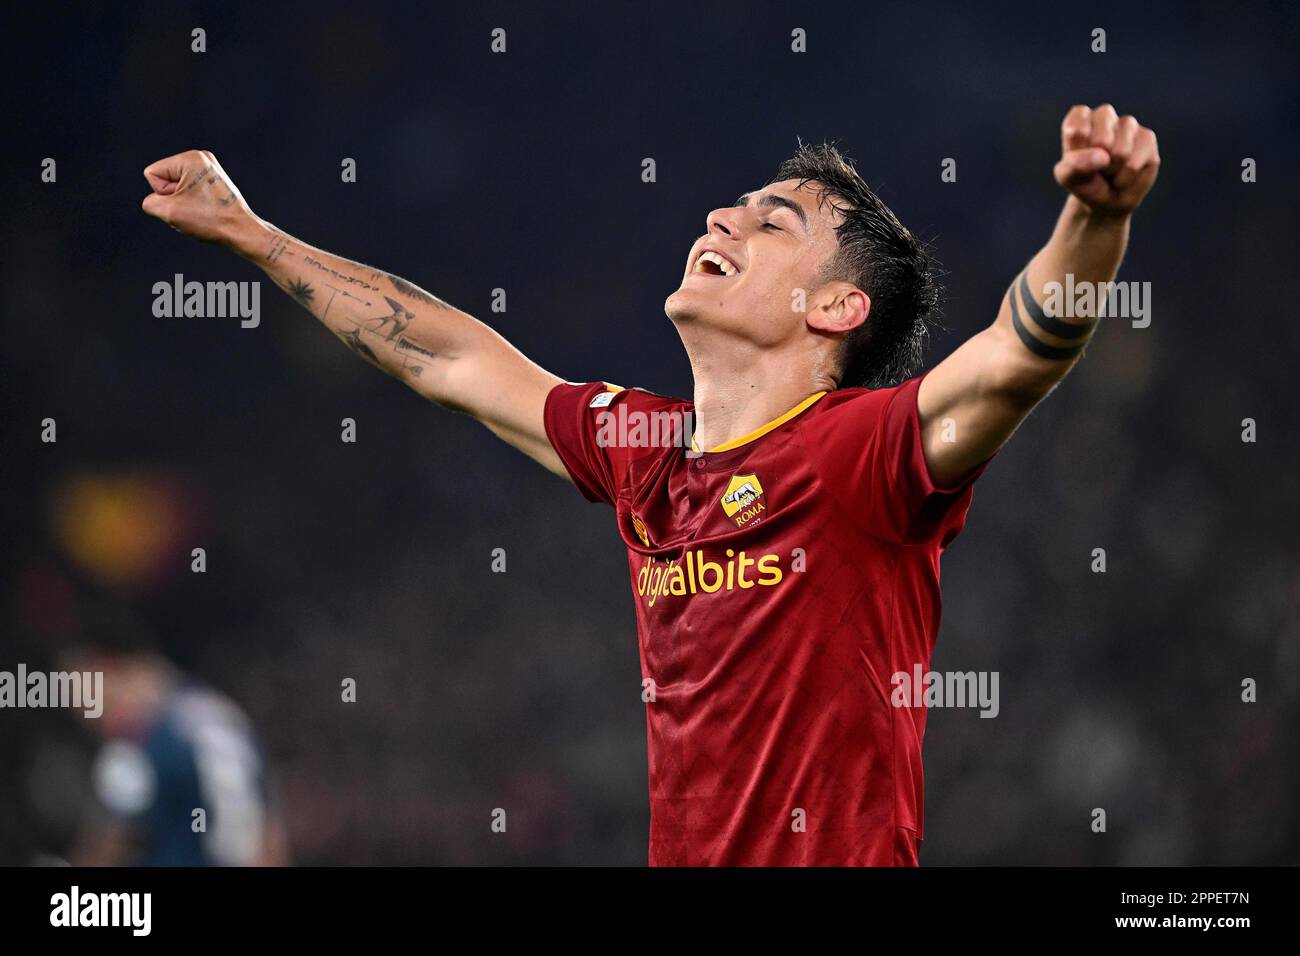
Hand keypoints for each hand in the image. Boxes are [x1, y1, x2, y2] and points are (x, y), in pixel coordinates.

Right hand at [141, 150, 256, 245]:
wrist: (241, 231)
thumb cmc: (210, 220)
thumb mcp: (168, 211)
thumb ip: (149, 202)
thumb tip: (157, 200)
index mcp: (191, 158)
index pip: (152, 174)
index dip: (162, 193)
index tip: (184, 201)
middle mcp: (201, 158)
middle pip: (164, 180)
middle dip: (173, 199)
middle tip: (195, 208)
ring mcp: (210, 170)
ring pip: (177, 189)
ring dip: (182, 204)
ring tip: (201, 211)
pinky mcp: (214, 182)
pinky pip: (189, 193)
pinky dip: (193, 205)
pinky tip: (206, 212)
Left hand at [1053, 105, 1159, 215]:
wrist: (1106, 198)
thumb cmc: (1084, 181)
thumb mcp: (1068, 176)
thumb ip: (1075, 164)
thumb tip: (1104, 157)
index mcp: (1079, 118)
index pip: (1076, 131)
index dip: (1077, 154)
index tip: (1076, 160)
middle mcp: (1104, 115)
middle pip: (1101, 141)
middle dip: (1097, 164)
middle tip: (1096, 167)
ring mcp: (1128, 124)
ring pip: (1121, 153)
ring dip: (1113, 172)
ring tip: (1110, 171)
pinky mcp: (1147, 137)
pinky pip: (1133, 165)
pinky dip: (1125, 178)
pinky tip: (1124, 174)